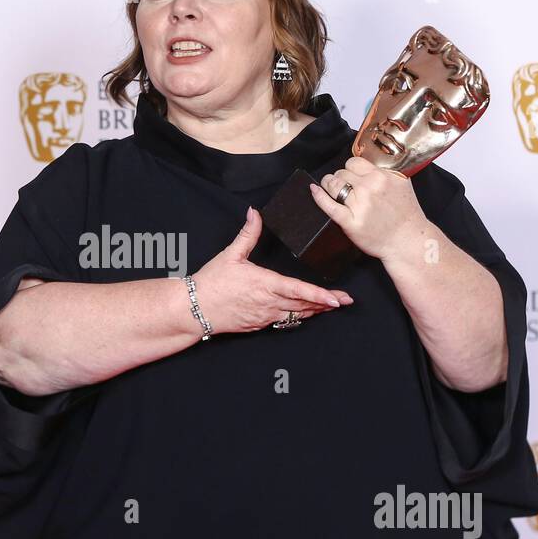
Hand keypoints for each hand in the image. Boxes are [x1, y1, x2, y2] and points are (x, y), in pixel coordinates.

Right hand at [191, 207, 352, 333]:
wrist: (193, 309)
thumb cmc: (211, 282)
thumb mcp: (230, 255)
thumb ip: (248, 234)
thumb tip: (255, 213)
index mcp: (265, 284)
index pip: (298, 291)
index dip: (319, 296)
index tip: (336, 298)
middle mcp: (268, 303)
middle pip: (304, 305)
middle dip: (326, 303)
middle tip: (344, 301)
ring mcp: (264, 316)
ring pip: (296, 315)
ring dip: (314, 311)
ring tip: (330, 306)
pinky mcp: (258, 325)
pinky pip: (283, 321)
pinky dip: (296, 316)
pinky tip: (304, 313)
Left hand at [309, 156, 426, 260]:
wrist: (407, 240)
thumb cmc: (406, 215)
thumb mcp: (401, 184)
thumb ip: (385, 172)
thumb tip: (366, 165)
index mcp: (382, 176)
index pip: (354, 162)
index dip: (349, 168)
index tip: (350, 175)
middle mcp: (370, 188)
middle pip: (342, 172)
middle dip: (340, 177)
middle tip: (342, 186)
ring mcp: (359, 205)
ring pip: (333, 185)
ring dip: (328, 185)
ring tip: (329, 188)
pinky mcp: (350, 222)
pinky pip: (329, 205)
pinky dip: (319, 196)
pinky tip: (314, 190)